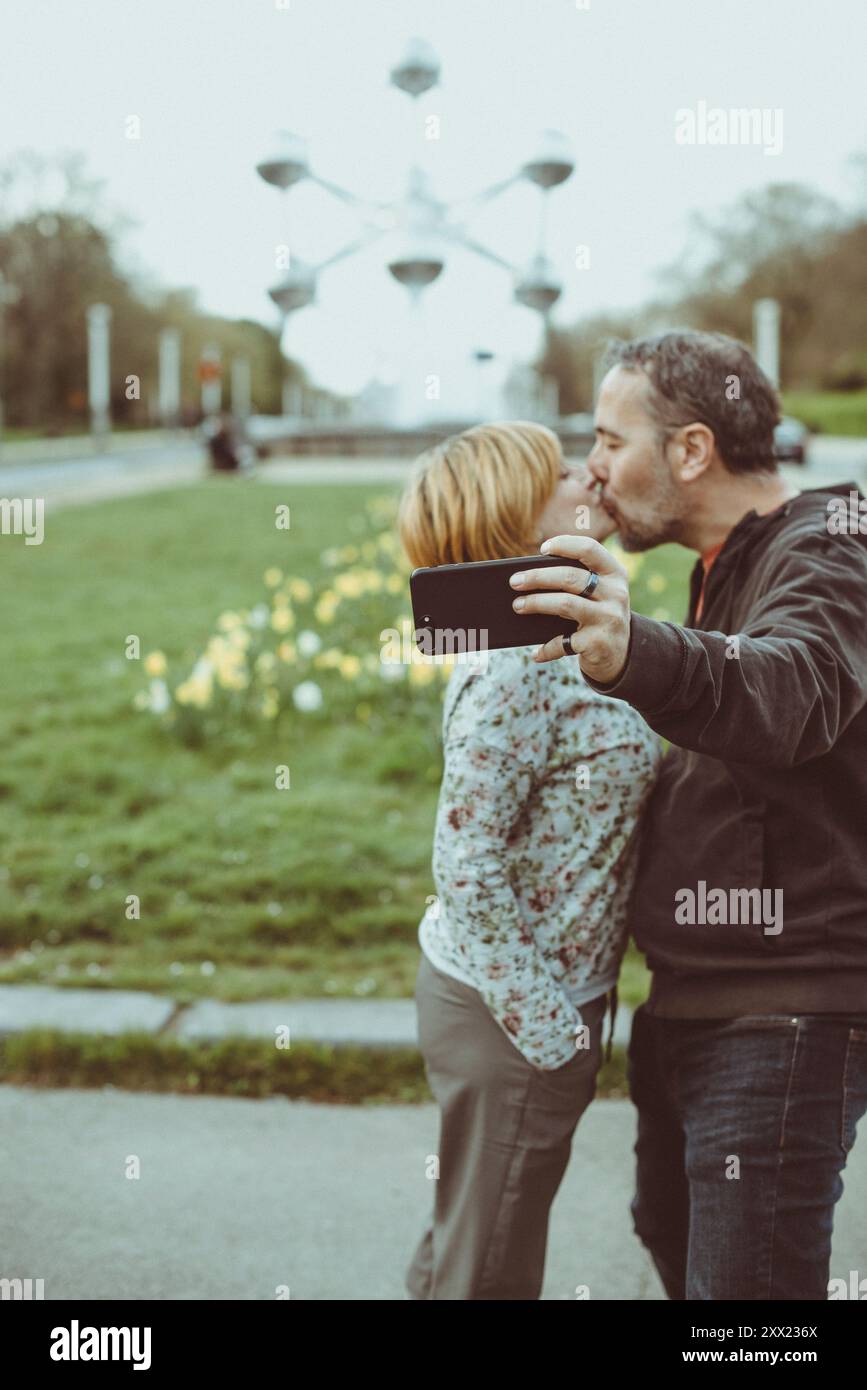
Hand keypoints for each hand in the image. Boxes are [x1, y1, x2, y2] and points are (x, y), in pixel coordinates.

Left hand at [509, 535, 630, 681]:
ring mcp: (608, 619)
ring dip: (536, 603)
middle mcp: (616, 594)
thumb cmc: (597, 614)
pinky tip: (535, 653)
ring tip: (517, 605)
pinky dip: (546, 648)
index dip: (565, 545)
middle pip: (571, 577)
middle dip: (538, 577)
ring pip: (565, 604)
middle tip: (515, 581)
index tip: (542, 548)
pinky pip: (564, 642)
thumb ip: (575, 581)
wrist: (620, 654)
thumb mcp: (597, 593)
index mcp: (614, 574)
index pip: (590, 549)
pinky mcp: (598, 643)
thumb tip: (528, 578)